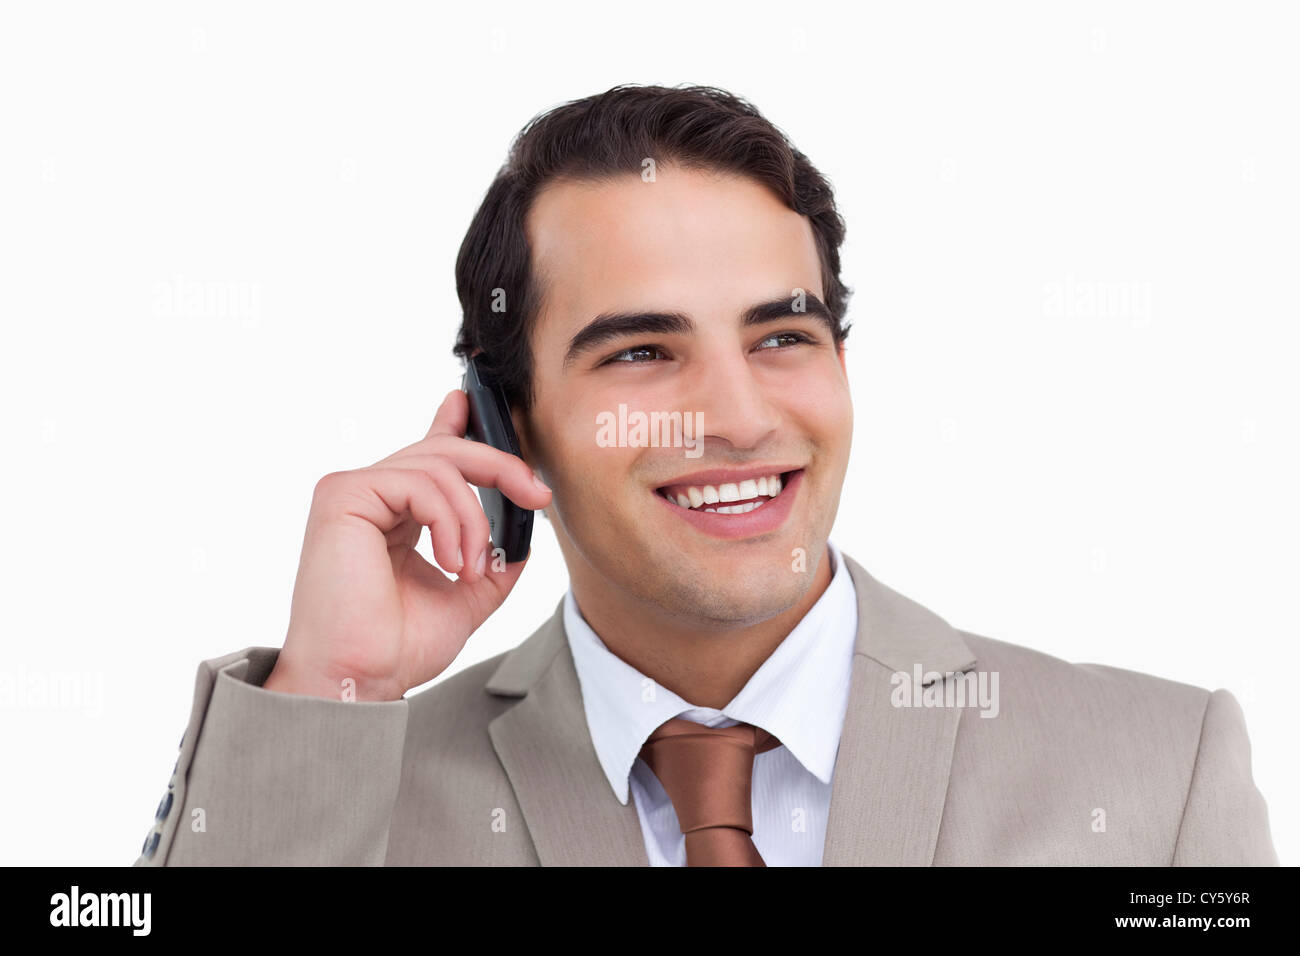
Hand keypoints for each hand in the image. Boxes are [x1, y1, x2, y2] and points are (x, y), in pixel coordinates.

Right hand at [263, 388, 551, 700]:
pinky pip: (419, 483)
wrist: (360, 678)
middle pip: (445, 452)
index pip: (427, 455)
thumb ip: (493, 560)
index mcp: (394, 514)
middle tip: (537, 496)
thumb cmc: (397, 646)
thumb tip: (524, 535)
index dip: (453, 424)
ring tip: (469, 569)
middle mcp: (371, 496)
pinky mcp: (343, 495)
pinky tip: (449, 563)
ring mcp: (353, 491)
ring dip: (473, 519)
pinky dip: (449, 521)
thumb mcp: (467, 596)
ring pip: (440, 466)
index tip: (475, 404)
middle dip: (501, 467)